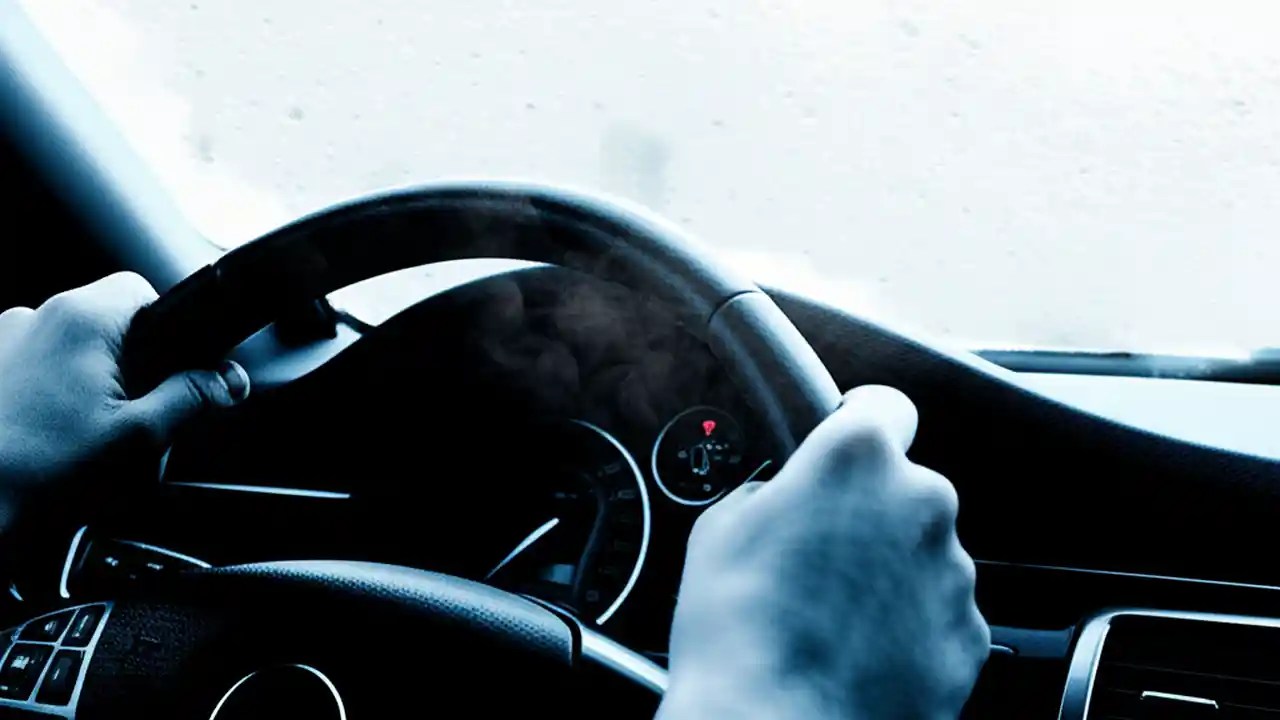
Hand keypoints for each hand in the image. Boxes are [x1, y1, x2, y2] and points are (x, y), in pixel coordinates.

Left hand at [0, 272, 249, 534]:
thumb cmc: (39, 471)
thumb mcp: (137, 438)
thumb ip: (190, 400)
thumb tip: (227, 382)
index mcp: (81, 321)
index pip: (142, 290)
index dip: (169, 329)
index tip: (173, 368)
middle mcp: (36, 317)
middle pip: (106, 320)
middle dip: (128, 362)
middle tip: (131, 412)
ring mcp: (2, 341)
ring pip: (70, 345)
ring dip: (87, 377)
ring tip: (86, 430)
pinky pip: (34, 364)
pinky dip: (50, 390)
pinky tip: (53, 431)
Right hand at [658, 385, 988, 719]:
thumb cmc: (739, 629)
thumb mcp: (721, 527)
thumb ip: (772, 491)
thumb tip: (783, 500)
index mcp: (857, 457)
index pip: (884, 406)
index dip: (858, 424)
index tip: (844, 444)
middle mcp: (921, 501)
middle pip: (904, 488)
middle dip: (869, 514)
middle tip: (817, 556)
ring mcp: (953, 572)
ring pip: (923, 553)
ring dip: (888, 573)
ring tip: (832, 617)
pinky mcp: (969, 635)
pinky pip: (939, 613)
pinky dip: (909, 626)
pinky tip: (858, 652)